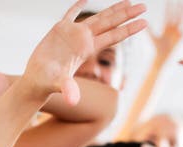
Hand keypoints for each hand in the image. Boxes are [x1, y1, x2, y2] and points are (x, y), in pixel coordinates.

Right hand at [21, 0, 147, 105]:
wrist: (37, 81)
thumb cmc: (47, 83)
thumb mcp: (59, 84)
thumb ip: (67, 89)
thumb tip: (73, 101)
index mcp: (87, 48)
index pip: (114, 36)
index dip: (129, 29)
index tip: (145, 22)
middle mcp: (84, 39)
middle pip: (111, 23)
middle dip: (127, 14)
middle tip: (144, 6)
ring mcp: (73, 34)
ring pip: (97, 17)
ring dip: (112, 9)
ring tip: (127, 1)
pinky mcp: (59, 30)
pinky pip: (70, 13)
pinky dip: (77, 5)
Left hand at [149, 1, 182, 60]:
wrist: (161, 58)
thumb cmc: (157, 48)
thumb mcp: (153, 37)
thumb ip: (150, 30)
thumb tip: (145, 23)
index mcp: (166, 28)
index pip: (167, 16)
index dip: (169, 8)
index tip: (169, 0)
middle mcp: (172, 30)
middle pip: (175, 18)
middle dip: (177, 9)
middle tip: (180, 1)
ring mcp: (176, 35)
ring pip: (180, 23)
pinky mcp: (178, 41)